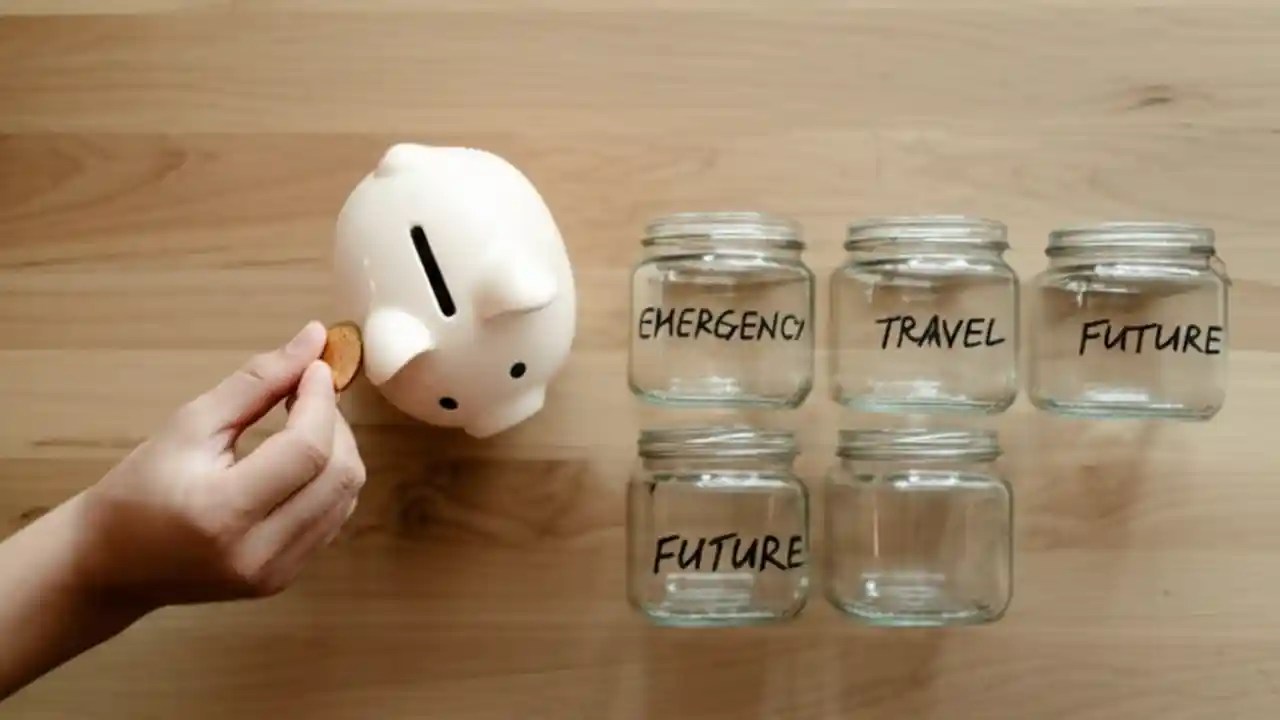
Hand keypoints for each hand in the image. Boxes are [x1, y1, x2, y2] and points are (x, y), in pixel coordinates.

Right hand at [75, 320, 366, 608]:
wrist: (111, 566)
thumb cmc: (139, 487)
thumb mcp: (189, 425)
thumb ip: (257, 382)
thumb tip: (315, 336)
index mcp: (223, 512)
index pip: (307, 450)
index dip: (322, 401)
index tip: (317, 366)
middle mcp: (257, 552)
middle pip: (339, 475)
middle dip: (336, 422)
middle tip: (310, 391)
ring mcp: (275, 572)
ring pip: (345, 496)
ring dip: (338, 449)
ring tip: (305, 421)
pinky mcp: (284, 579)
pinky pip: (333, 518)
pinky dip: (329, 479)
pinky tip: (302, 459)